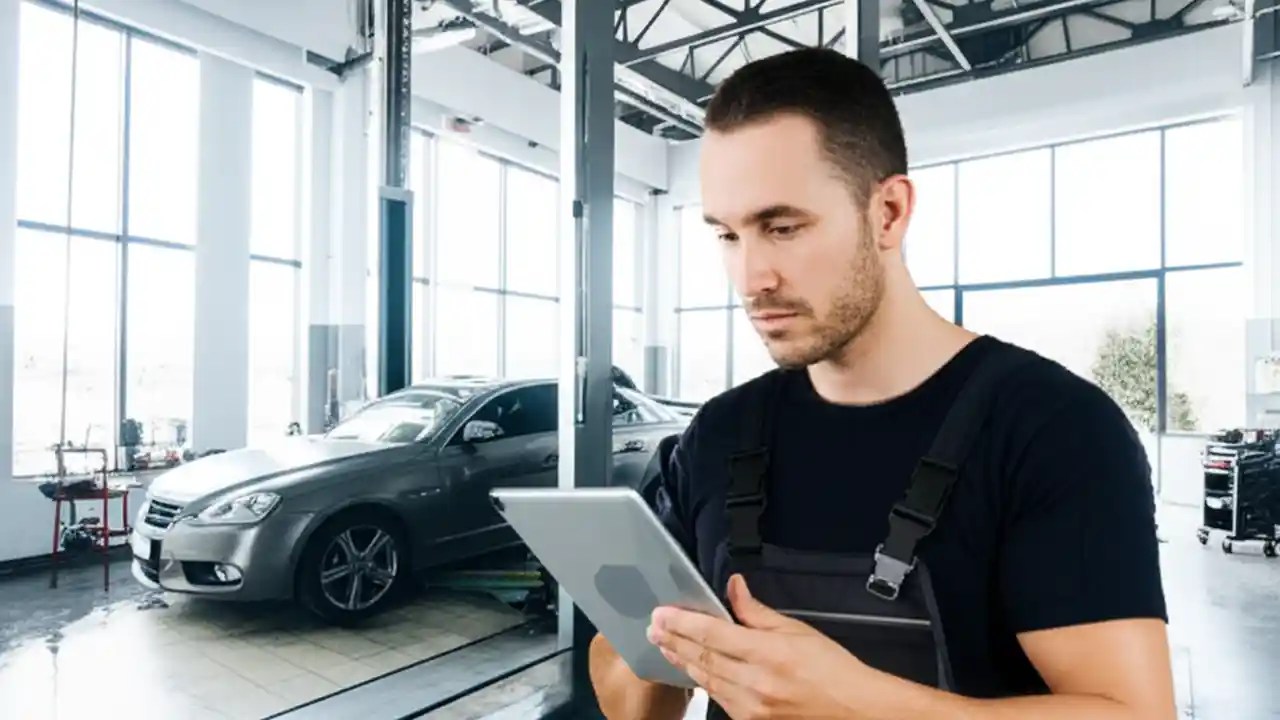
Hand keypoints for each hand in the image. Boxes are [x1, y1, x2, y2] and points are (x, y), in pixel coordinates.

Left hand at [647, 574, 866, 718]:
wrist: (852, 708)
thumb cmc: (831, 669)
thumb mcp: (796, 630)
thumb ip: (756, 611)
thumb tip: (733, 587)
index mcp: (768, 654)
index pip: (713, 634)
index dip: (683, 622)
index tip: (662, 613)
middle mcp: (755, 683)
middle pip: (702, 658)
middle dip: (674, 640)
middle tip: (653, 626)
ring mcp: (751, 707)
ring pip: (705, 679)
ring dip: (681, 660)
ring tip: (664, 644)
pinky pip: (717, 697)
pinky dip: (701, 680)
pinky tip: (690, 668)